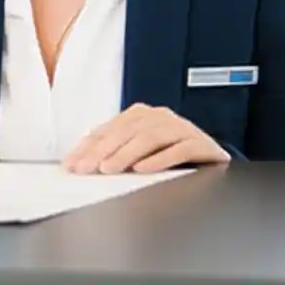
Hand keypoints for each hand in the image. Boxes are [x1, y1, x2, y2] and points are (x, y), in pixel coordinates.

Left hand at [62, 103, 230, 174]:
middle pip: (126, 132)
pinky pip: (178, 149)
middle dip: (103, 150)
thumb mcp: (139, 149)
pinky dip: (159, 159)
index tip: (72, 164)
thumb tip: (81, 161)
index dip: (87, 146)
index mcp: (140, 115)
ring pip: (149, 138)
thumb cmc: (170, 152)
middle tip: (87, 167)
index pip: (108, 130)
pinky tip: (143, 169)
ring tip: (110, 168)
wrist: (213, 156)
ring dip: (126, 154)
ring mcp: (180, 127)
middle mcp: (158, 117)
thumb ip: (114, 150)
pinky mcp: (200, 143)